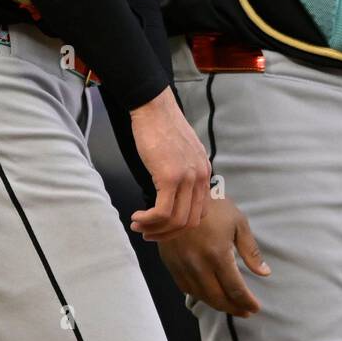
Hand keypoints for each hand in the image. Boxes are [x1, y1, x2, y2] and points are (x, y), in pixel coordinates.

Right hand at [129, 87, 210, 238]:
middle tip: (148, 232)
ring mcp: (187, 178)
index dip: (179, 226)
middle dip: (167, 233)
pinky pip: (162, 212)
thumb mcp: (180, 153)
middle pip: (190, 222)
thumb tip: (170, 194)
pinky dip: (149, 220)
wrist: (153, 107)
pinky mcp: (170, 177)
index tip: (161, 226)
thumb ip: (182, 173)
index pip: (200, 213)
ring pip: (177, 221)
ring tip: (138, 225)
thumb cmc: (161, 126)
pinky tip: (137, 216)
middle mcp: (200, 177)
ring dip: (155, 229)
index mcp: (204, 172)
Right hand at [159, 196, 269, 317]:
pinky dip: (199, 295)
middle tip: (245, 312)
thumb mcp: (238, 223)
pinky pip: (185, 288)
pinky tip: (209, 294)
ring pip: (201, 296)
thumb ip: (251, 251)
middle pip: (218, 298)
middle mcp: (199, 265)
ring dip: (217, 304)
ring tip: (230, 306)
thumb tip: (264, 273)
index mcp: (218, 255)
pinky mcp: (171, 264)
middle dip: (234, 308)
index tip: (255, 308)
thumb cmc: (215, 207)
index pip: (235, 289)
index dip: (247, 302)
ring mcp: (182, 266)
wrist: (181, 195)